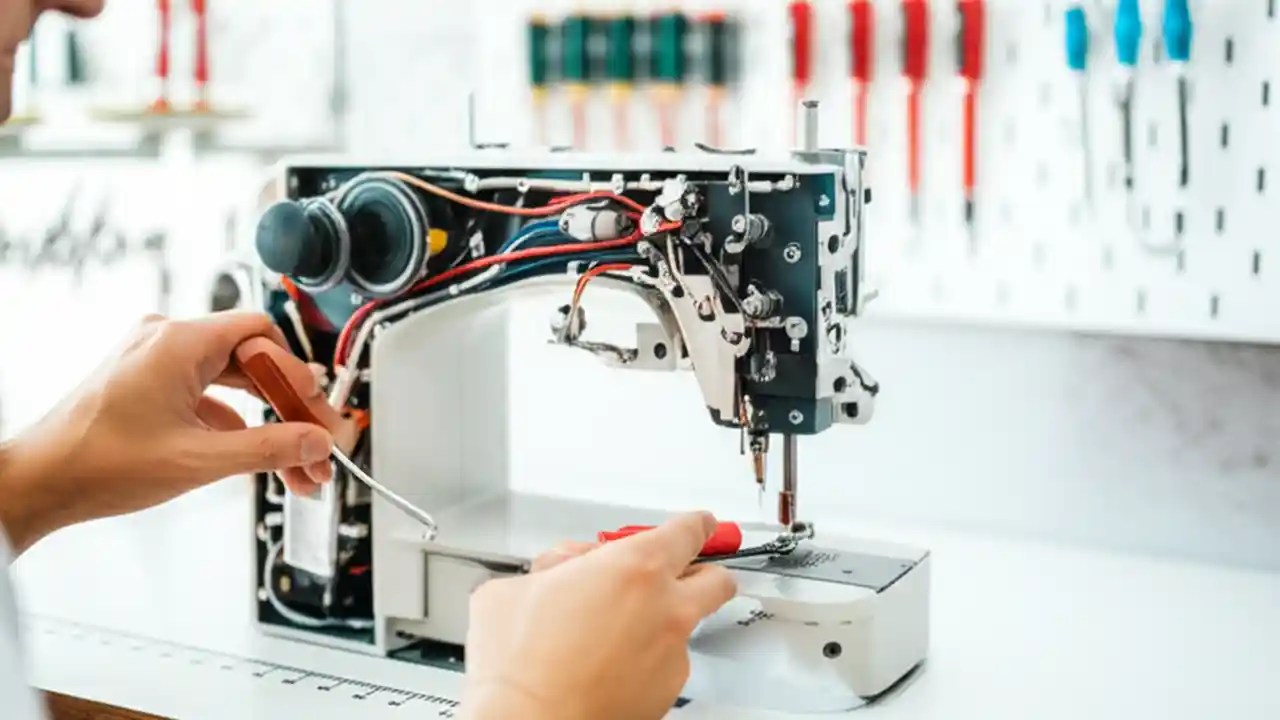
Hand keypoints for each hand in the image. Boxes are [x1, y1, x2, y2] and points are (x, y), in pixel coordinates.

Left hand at [0, 312, 336, 554]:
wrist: (39, 484)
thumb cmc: (96, 464)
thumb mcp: (198, 460)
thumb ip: (268, 449)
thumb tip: (315, 441)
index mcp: (178, 343)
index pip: (265, 339)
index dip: (300, 380)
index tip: (320, 418)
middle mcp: (168, 341)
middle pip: (255, 360)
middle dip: (290, 407)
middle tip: (317, 442)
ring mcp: (157, 361)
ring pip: (234, 381)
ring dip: (267, 420)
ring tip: (294, 461)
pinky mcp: (151, 383)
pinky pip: (209, 395)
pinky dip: (236, 424)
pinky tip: (252, 457)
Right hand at [462, 512, 737, 719]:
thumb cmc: (519, 665)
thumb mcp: (515, 587)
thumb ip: (553, 567)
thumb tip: (562, 571)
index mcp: (635, 567)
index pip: (687, 531)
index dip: (696, 525)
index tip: (700, 524)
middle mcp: (665, 607)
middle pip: (716, 578)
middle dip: (704, 572)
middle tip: (681, 573)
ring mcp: (671, 653)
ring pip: (687, 625)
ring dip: (664, 621)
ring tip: (617, 631)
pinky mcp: (666, 692)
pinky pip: (667, 664)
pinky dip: (647, 661)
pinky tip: (609, 666)